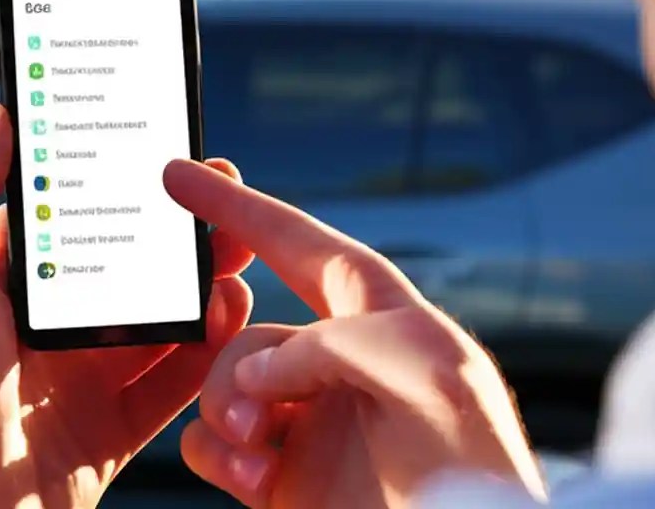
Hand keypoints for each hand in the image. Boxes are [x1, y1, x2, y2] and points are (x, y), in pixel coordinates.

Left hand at [0, 104, 253, 508]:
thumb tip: (0, 115)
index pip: (64, 218)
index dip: (114, 181)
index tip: (160, 148)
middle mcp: (35, 329)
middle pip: (122, 267)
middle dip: (173, 232)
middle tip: (223, 198)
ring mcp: (74, 382)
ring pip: (156, 322)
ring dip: (199, 287)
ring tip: (237, 255)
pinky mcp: (105, 433)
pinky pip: (169, 388)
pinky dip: (206, 355)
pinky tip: (232, 320)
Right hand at [163, 160, 545, 508]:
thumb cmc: (473, 467)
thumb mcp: (425, 372)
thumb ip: (335, 345)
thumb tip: (256, 374)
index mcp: (383, 318)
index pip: (300, 245)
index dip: (240, 210)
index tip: (180, 177)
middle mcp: (341, 365)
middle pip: (250, 328)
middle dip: (228, 350)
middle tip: (237, 384)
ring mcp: (310, 421)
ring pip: (226, 385)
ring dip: (224, 406)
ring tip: (254, 442)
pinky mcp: (285, 477)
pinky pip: (217, 445)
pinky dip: (217, 453)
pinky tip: (251, 475)